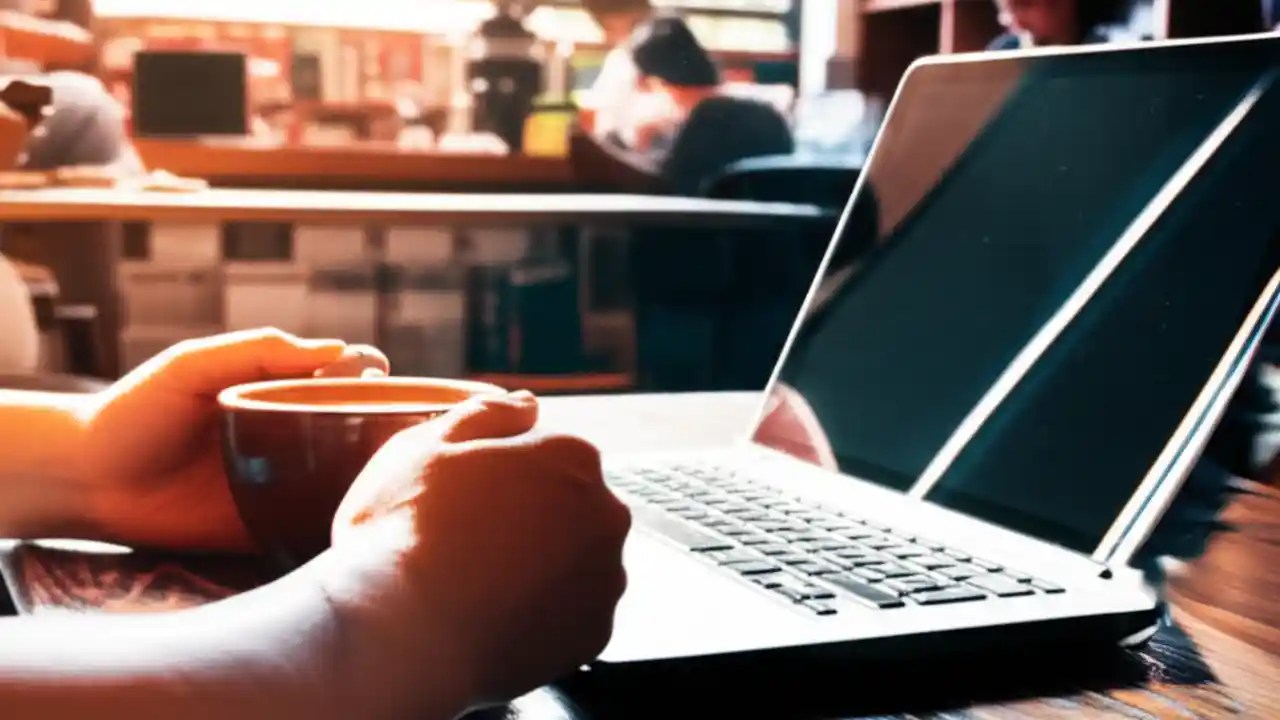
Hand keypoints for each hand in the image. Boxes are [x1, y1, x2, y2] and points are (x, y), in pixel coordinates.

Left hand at [77, 328, 388, 551]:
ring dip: (371, 469)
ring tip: (390, 466)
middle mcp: (285, 434)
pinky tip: (362, 510)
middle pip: (351, 424)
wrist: (87, 480)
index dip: (366, 374)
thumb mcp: (194, 365)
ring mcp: (280, 481)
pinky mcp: (267, 524)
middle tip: (391, 423)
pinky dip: (341, 516)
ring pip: (342, 473)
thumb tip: (338, 349)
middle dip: (381, 420)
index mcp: (273, 390)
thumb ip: (259, 351)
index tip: (378, 378)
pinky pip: (314, 520)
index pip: (337, 376)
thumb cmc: (134, 412)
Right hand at [324, 391, 630, 716]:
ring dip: (540, 568)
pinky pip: (570, 616)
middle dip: (528, 520)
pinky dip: (542, 616)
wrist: (403, 640)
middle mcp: (606, 515)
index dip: (498, 474)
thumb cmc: (404, 534)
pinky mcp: (594, 636)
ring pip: (574, 563)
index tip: (461, 499)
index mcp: (572, 457)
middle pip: (568, 508)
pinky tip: (494, 619)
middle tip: (464, 544)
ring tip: (477, 587)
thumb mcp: (425, 447)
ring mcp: (605, 580)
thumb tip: (527, 405)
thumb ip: (484, 414)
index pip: (545, 454)